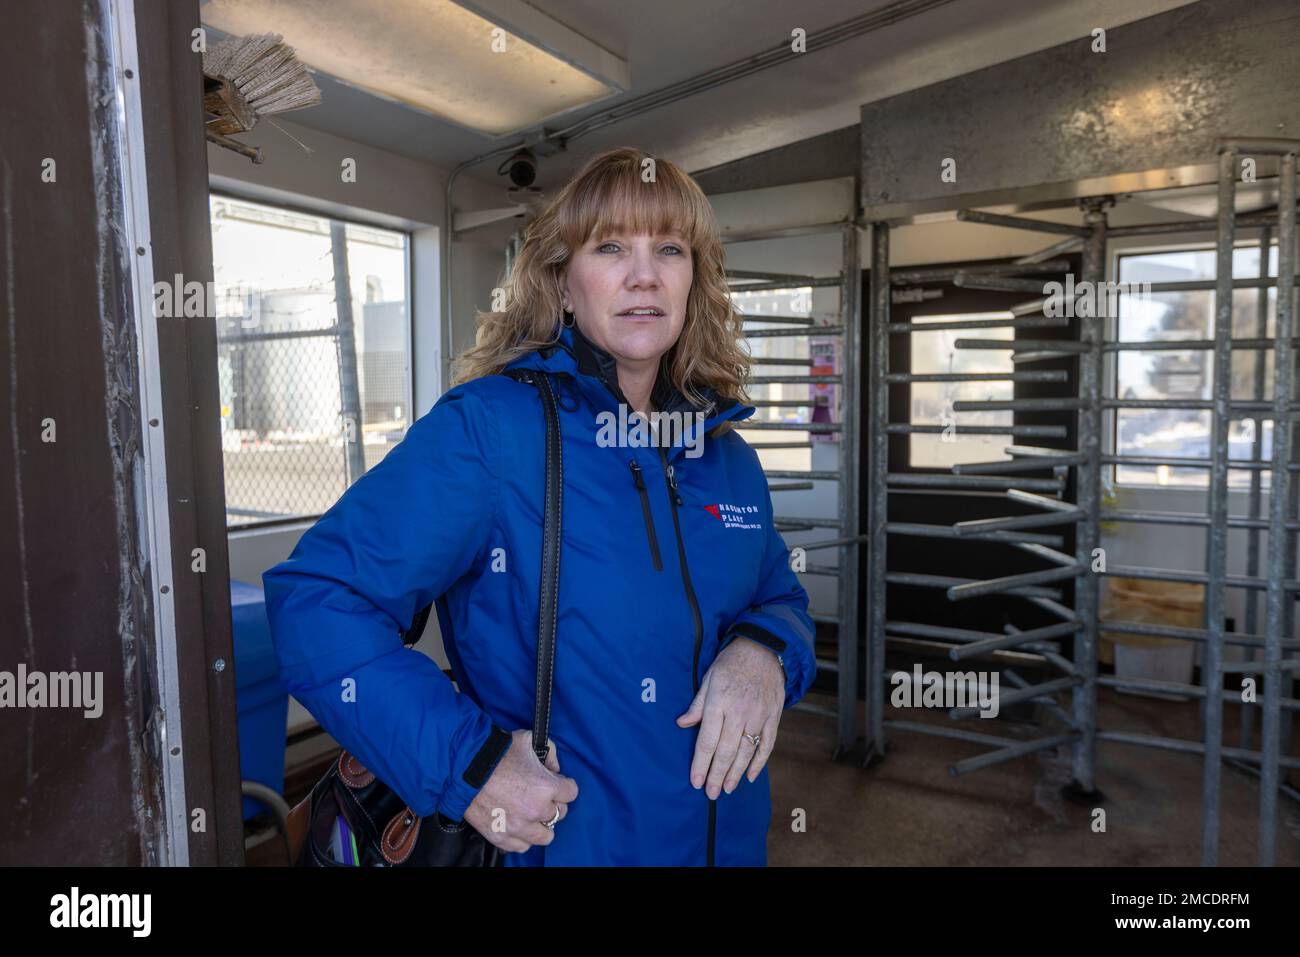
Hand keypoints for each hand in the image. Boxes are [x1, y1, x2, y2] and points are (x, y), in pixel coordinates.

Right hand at [463, 730, 578, 852]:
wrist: (464, 766)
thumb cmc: (496, 751)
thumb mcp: (528, 739)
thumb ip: (549, 752)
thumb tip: (555, 768)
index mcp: (546, 787)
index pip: (571, 792)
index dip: (563, 785)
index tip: (555, 782)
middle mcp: (536, 810)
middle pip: (560, 813)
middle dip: (552, 803)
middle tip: (540, 795)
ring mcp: (518, 826)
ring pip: (546, 836)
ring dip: (541, 824)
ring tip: (531, 814)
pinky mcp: (501, 836)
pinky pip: (522, 846)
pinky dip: (522, 837)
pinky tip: (517, 824)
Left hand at [676, 639, 784, 798]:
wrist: (764, 650)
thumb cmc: (731, 664)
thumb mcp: (708, 678)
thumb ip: (697, 705)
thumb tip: (681, 724)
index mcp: (719, 703)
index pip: (707, 741)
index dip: (700, 764)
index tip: (695, 781)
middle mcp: (739, 712)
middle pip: (725, 752)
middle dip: (716, 775)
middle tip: (710, 794)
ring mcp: (759, 716)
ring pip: (746, 752)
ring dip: (735, 773)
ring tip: (727, 789)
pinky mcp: (773, 717)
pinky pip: (767, 745)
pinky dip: (759, 763)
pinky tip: (749, 776)